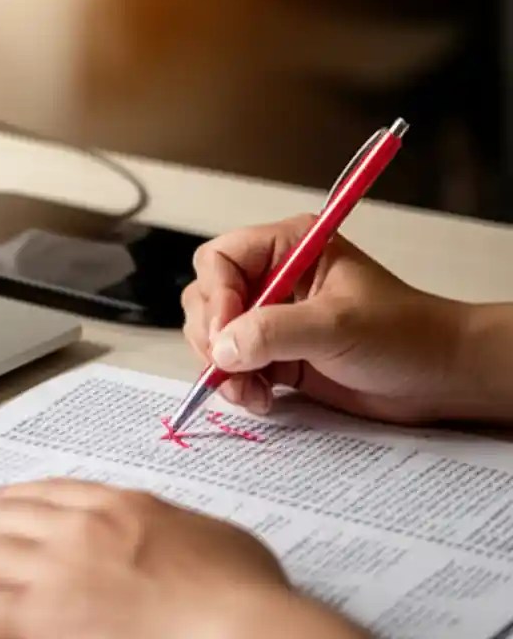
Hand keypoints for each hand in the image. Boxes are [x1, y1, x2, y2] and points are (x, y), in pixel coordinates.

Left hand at [0, 480, 365, 638]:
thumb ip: (171, 528)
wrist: (240, 623)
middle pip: (0, 518)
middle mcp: (75, 531)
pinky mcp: (40, 619)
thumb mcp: (213, 535)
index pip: (46, 493)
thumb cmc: (241, 593)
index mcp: (117, 506)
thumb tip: (167, 535)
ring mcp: (53, 573)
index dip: (8, 499)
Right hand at [181, 214, 486, 424]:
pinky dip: (237, 385)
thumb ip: (273, 332)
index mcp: (289, 247)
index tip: (226, 336)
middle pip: (208, 298)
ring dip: (223, 368)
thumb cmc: (404, 335)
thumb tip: (222, 348)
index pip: (221, 260)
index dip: (216, 296)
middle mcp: (273, 277)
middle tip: (232, 369)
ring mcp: (271, 317)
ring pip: (214, 336)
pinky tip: (261, 399)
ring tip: (250, 391)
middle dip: (214, 338)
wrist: (438, 378)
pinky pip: (232, 366)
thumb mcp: (336, 326)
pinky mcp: (274, 354)